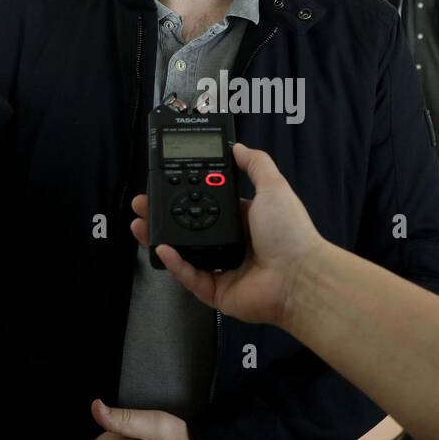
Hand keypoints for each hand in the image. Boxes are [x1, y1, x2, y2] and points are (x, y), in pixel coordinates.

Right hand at [129, 143, 325, 327]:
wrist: (300, 276)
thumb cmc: (290, 232)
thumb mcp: (274, 187)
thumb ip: (255, 164)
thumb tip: (237, 147)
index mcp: (243, 220)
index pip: (207, 204)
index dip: (184, 194)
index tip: (162, 183)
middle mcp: (231, 243)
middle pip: (190, 228)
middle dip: (163, 216)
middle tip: (142, 204)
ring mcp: (222, 269)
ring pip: (183, 253)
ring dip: (160, 239)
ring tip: (139, 224)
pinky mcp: (216, 293)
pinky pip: (190, 277)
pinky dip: (174, 264)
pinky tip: (162, 247)